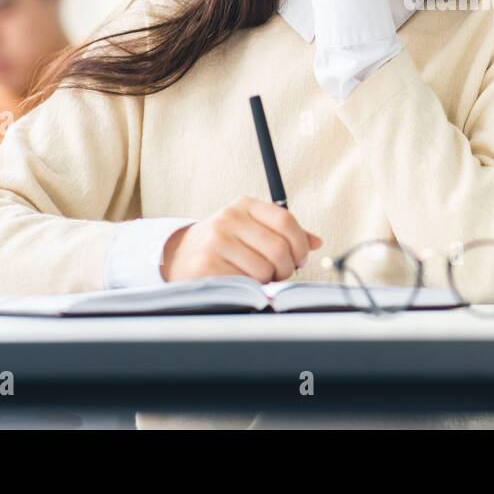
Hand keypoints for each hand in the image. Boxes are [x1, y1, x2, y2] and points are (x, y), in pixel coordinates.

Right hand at [160, 197, 322, 282]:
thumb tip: (316, 243)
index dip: (299, 244)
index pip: (285, 220)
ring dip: (268, 280)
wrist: (178, 256)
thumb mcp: (250, 228)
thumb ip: (283, 233)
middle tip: (280, 273)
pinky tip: (242, 283)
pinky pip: (246, 283)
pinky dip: (251, 288)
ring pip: (265, 269)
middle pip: (279, 248)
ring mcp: (215, 242)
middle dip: (286, 268)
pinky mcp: (206, 266)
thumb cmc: (223, 244)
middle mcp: (228, 219)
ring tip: (257, 277)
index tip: (300, 258)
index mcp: (244, 205)